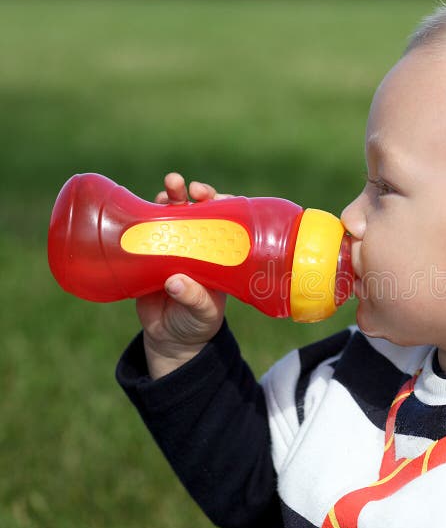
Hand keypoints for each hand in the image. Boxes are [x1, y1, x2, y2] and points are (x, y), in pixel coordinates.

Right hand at [136, 172, 231, 378]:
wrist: (171, 339)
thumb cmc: (198, 324)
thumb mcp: (203, 314)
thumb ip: (194, 299)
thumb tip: (175, 282)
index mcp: (219, 255)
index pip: (225, 221)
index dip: (222, 205)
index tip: (216, 198)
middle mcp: (198, 245)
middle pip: (198, 211)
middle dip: (193, 195)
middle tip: (188, 188)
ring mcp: (173, 247)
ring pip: (171, 215)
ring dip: (168, 198)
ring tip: (167, 189)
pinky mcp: (149, 255)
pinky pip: (144, 233)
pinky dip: (141, 219)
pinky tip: (137, 209)